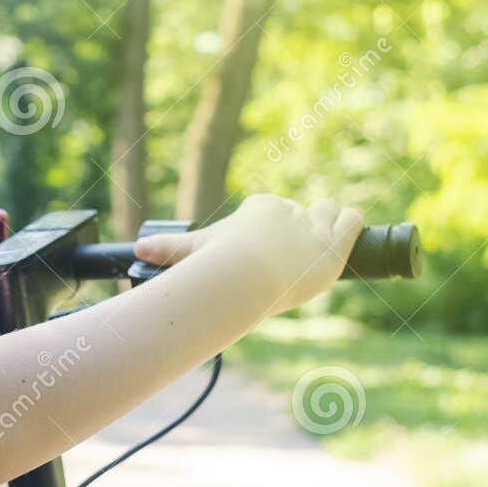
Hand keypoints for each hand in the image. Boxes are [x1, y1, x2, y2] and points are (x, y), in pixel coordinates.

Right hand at [133, 194, 363, 315]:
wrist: (244, 277)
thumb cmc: (214, 266)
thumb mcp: (192, 254)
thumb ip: (169, 250)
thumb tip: (136, 250)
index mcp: (257, 209)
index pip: (268, 209)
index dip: (267, 227)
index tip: (259, 248)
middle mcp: (287, 213)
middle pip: (299, 214)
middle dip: (296, 230)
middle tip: (286, 256)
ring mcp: (312, 229)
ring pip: (328, 212)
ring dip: (327, 222)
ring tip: (320, 239)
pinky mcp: (334, 245)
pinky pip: (352, 221)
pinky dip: (350, 224)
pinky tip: (345, 233)